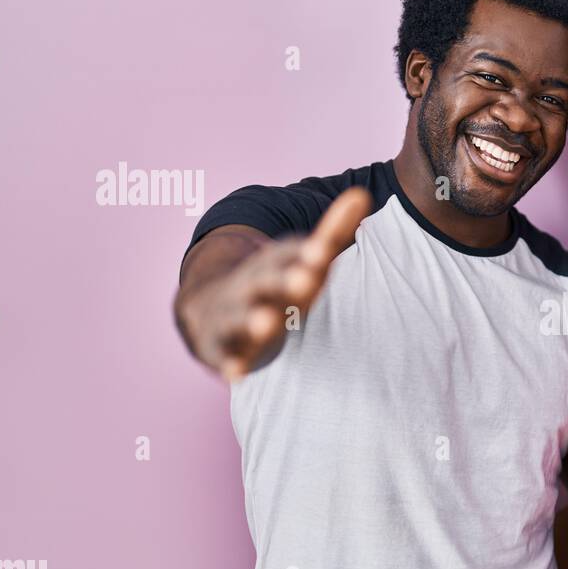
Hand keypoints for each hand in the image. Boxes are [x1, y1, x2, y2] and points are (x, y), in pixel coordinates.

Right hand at [176, 187, 370, 380]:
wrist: (207, 307)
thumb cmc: (270, 284)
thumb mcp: (301, 259)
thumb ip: (332, 232)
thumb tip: (360, 194)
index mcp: (270, 265)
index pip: (285, 254)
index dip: (303, 253)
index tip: (322, 253)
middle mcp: (248, 287)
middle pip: (262, 281)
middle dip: (281, 280)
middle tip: (306, 280)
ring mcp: (230, 316)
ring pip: (238, 318)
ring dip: (251, 320)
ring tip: (266, 323)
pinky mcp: (219, 348)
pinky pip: (224, 357)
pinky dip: (230, 364)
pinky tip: (237, 373)